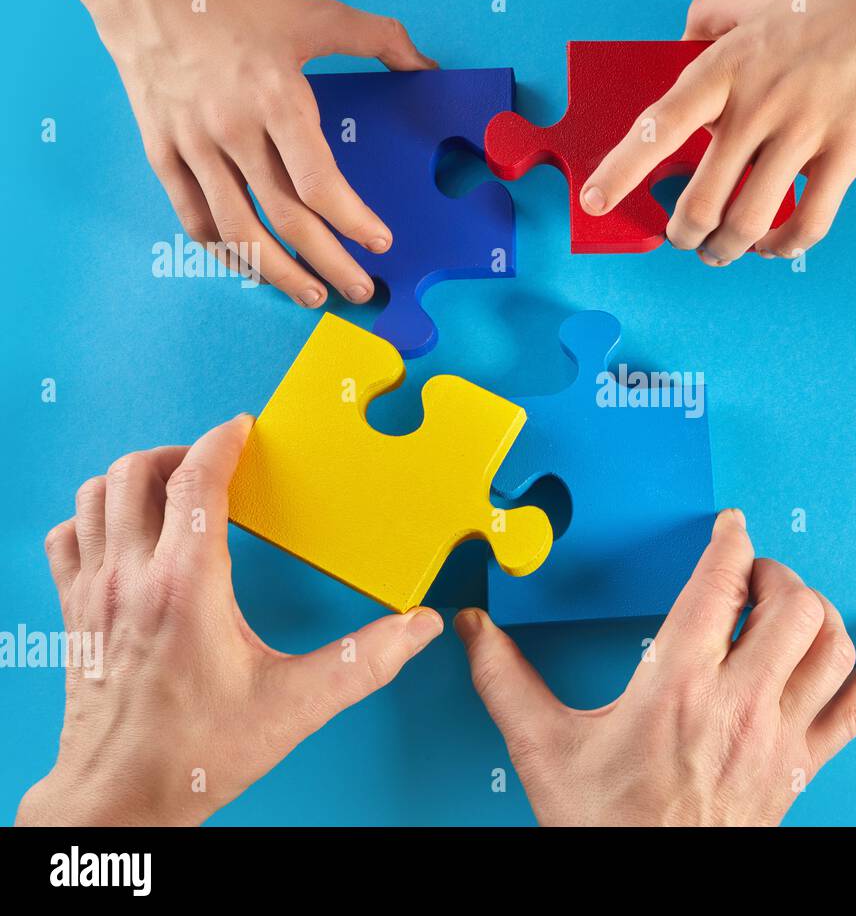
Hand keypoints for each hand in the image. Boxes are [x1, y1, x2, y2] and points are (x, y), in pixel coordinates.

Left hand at [15, 415, 442, 825]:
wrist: (120, 798)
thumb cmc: (197, 753)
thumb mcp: (295, 706)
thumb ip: (364, 661)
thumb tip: (419, 628)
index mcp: (187, 586)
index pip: (195, 481)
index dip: (221, 442)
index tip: (242, 429)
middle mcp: (132, 578)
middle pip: (133, 473)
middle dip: (175, 452)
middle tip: (212, 463)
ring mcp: (94, 594)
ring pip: (92, 496)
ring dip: (130, 477)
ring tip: (170, 486)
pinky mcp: (74, 614)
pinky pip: (64, 537)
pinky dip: (89, 517)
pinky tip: (120, 531)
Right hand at [63, 0, 437, 306]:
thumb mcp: (310, 13)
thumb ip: (376, 38)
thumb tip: (425, 64)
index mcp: (275, 99)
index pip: (318, 183)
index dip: (352, 221)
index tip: (379, 243)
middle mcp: (232, 130)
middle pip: (285, 219)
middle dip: (330, 263)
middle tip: (361, 289)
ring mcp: (192, 145)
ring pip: (237, 231)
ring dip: (278, 273)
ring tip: (312, 295)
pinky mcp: (161, 152)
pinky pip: (193, 218)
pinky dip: (224, 251)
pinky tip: (253, 267)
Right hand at [456, 509, 855, 825]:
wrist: (648, 885)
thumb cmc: (605, 828)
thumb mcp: (544, 749)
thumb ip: (506, 681)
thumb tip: (474, 632)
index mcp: (678, 686)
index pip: (719, 585)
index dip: (730, 543)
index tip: (730, 527)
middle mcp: (739, 703)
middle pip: (789, 605)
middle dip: (773, 574)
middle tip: (751, 574)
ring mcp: (778, 735)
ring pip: (828, 645)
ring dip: (816, 609)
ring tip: (790, 600)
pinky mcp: (800, 766)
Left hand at [581, 0, 855, 265]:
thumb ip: (706, 19)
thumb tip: (680, 45)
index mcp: (724, 68)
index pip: (658, 128)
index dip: (622, 171)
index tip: (596, 199)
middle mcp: (757, 107)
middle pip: (701, 199)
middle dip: (682, 232)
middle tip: (681, 235)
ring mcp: (803, 134)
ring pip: (749, 221)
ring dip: (726, 250)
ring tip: (720, 252)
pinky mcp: (846, 153)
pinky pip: (810, 222)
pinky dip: (784, 247)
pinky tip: (773, 245)